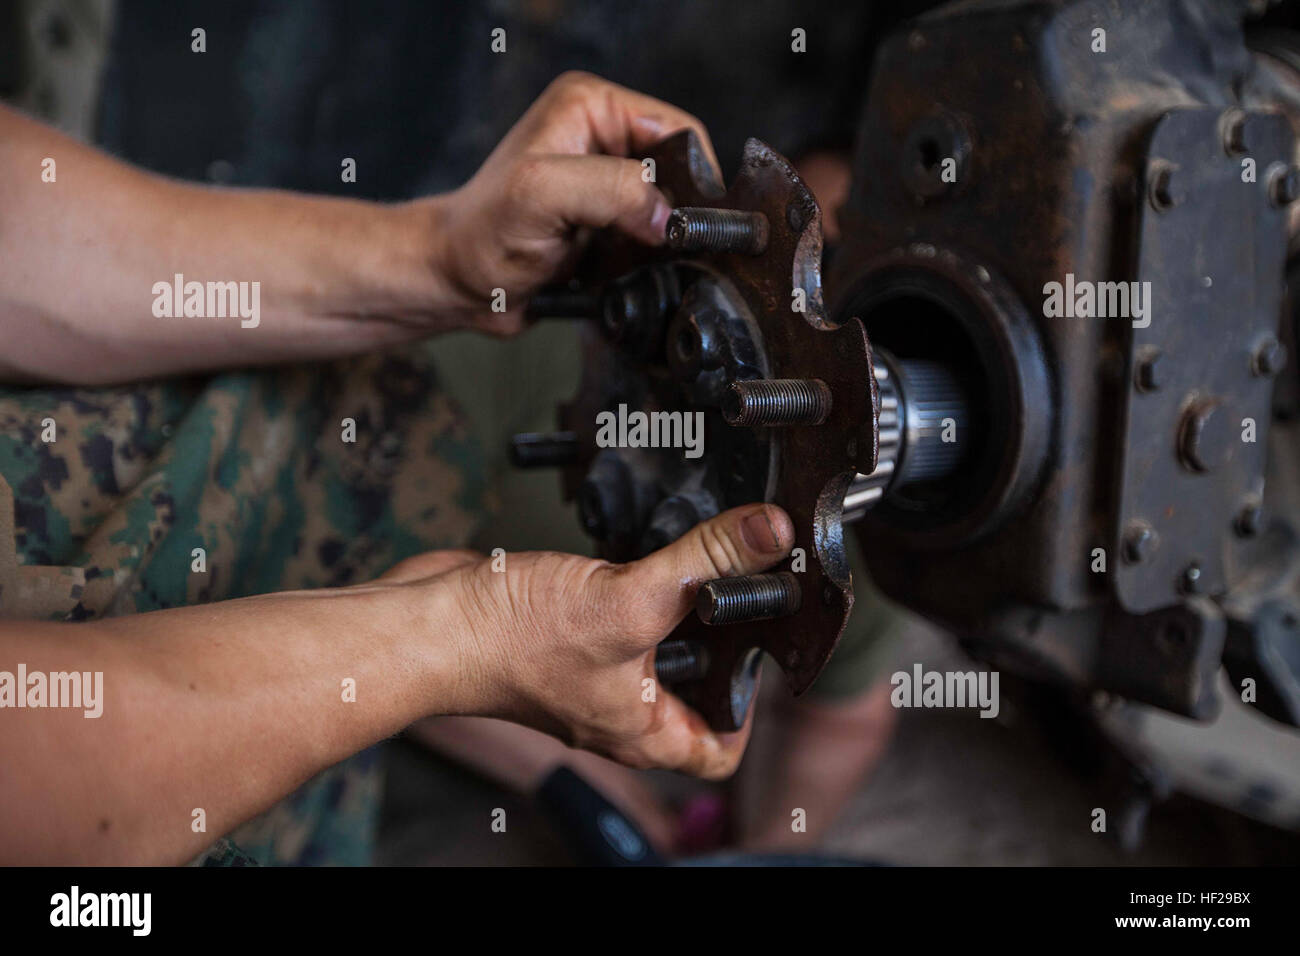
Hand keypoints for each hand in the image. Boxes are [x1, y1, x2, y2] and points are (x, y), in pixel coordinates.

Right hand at [384, 503, 793, 777]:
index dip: (752, 709)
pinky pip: (623, 607)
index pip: (720, 748)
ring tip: (716, 557)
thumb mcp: (631, 600)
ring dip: (686, 602)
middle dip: (725, 639)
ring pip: (658, 641)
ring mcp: (592, 667)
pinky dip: (643, 578)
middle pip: (693, 686)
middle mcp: (621, 706)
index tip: (773, 653)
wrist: (428, 624)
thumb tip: (771, 533)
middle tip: (756, 586)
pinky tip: (653, 543)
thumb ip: (706, 565)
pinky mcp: (568, 627)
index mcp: (643, 730)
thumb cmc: (512, 642)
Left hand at [425, 71, 719, 334]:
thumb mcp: (544, 195)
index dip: (690, 176)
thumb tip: (666, 214)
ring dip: (656, 243)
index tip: (682, 220)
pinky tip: (614, 271)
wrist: (455, 283)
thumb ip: (613, 190)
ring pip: (667, 212)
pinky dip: (642, 262)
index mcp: (591, 106)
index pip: (678, 130)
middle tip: (647, 245)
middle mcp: (601, 137)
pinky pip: (648, 241)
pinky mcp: (604, 221)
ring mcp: (604, 182)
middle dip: (672, 213)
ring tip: (620, 259)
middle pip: (678, 172)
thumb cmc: (481, 234)